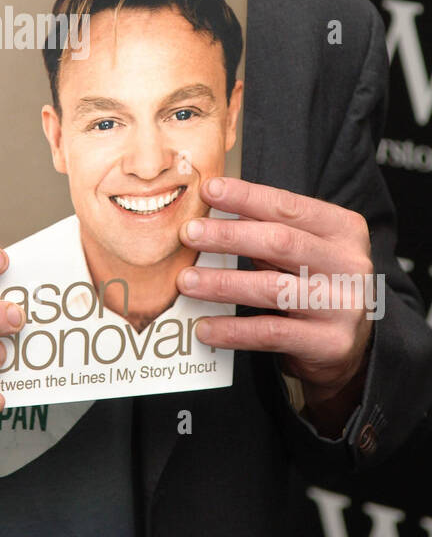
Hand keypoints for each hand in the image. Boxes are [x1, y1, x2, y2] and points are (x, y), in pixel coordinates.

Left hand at [176, 178, 374, 425]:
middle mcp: (350, 265)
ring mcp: (344, 306)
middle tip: (188, 234)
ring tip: (186, 282)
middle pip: (281, 243)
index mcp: (344, 230)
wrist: (349, 345)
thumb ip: (268, 229)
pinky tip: (206, 327)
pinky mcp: (331, 343)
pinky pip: (271, 334)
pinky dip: (233, 330)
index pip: (289, 207)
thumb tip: (209, 212)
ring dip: (223, 284)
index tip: (208, 191)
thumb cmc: (315, 283)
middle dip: (229, 236)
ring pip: (273, 289)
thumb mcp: (303, 249)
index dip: (247, 197)